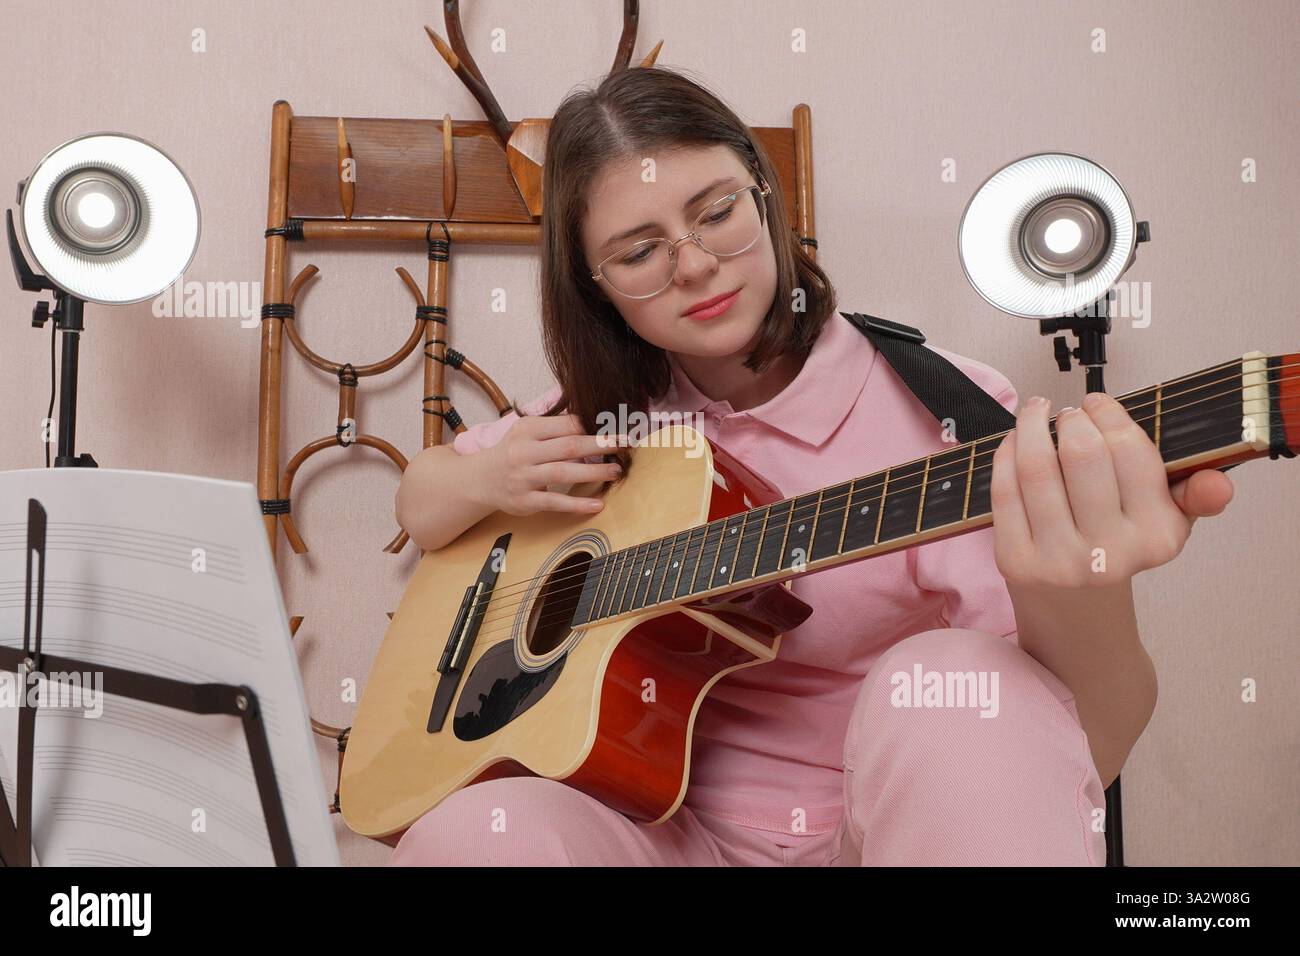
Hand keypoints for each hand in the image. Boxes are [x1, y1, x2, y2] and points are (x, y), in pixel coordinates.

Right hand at [483, 413, 627, 516]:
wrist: (480, 480)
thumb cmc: (513, 452)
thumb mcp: (527, 432)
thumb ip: (555, 426)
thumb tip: (593, 418)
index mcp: (527, 430)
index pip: (566, 424)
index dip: (593, 426)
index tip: (616, 427)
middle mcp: (524, 452)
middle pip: (568, 446)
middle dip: (600, 445)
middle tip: (624, 444)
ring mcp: (524, 477)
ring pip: (564, 472)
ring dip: (594, 471)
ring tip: (616, 471)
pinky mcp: (525, 501)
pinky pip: (555, 502)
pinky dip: (577, 504)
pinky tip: (598, 504)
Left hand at [989, 391, 1233, 590]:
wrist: (1075, 609)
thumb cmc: (1119, 547)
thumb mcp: (1168, 525)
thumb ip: (1195, 497)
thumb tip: (1219, 483)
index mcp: (1155, 536)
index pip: (1132, 454)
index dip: (1109, 415)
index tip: (1096, 402)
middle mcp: (1108, 553)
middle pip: (1083, 455)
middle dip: (1071, 419)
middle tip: (1067, 412)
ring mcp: (1058, 559)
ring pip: (1036, 468)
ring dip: (1031, 426)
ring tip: (1036, 412)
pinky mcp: (1015, 561)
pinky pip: (1005, 490)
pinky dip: (1006, 454)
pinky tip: (1015, 441)